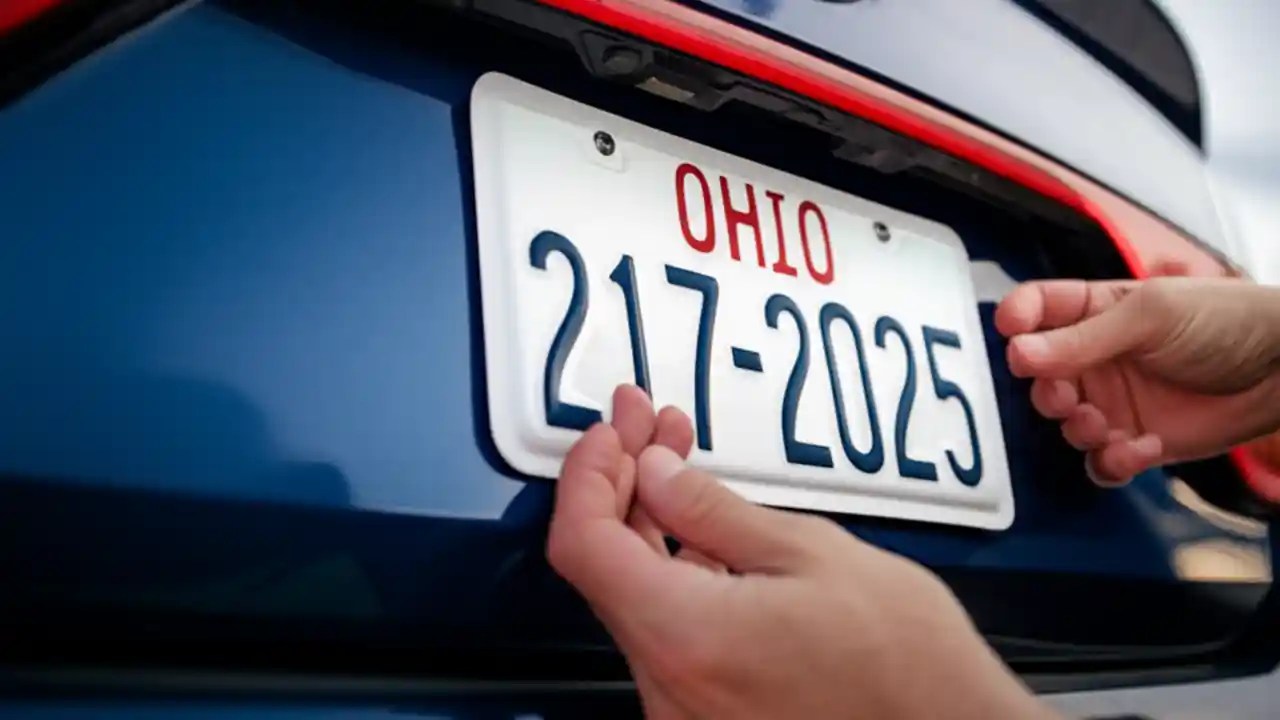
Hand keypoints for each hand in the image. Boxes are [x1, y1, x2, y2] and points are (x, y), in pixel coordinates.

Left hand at [547, 385, 1054, 719]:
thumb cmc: (908, 665)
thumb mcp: (813, 554)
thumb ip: (713, 510)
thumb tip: (653, 473)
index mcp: (686, 637)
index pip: (583, 543)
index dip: (587, 474)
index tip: (611, 431)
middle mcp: (669, 686)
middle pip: (604, 567)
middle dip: (621, 483)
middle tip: (647, 427)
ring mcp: (683, 709)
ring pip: (632, 596)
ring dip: (645, 522)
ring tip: (672, 460)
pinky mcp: (708, 715)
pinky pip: (667, 631)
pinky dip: (672, 572)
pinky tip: (697, 528)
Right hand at [996, 277, 1279, 484]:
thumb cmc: (1224, 321)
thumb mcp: (1150, 315)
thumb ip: (1082, 338)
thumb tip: (1017, 353)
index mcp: (1094, 311)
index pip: (1036, 311)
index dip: (1017, 321)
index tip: (1011, 334)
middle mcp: (1095, 358)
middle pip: (1039, 377)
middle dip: (1045, 390)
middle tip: (1064, 396)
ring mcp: (1114, 401)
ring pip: (1064, 425)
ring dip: (1076, 429)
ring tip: (1101, 425)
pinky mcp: (1136, 441)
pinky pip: (1100, 464)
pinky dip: (1110, 463)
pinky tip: (1142, 448)